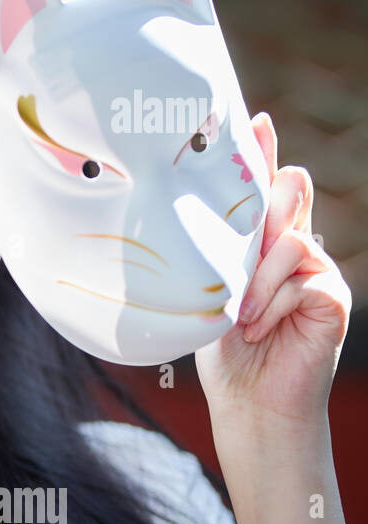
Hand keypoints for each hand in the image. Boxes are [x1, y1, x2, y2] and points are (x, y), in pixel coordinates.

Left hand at [195, 112, 351, 423]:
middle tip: (240, 243)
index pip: (267, 190)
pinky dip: (270, 301)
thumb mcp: (212, 293)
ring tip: (240, 316)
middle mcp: (297, 250)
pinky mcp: (333, 296)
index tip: (254, 120)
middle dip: (264, 207)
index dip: (264, 153)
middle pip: (290, 193)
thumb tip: (189, 216)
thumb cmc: (224, 352)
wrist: (249, 403)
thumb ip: (219, 256)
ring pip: (289, 240)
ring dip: (255, 280)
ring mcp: (318, 272)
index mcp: (263, 246)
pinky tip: (258, 326)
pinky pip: (301, 276)